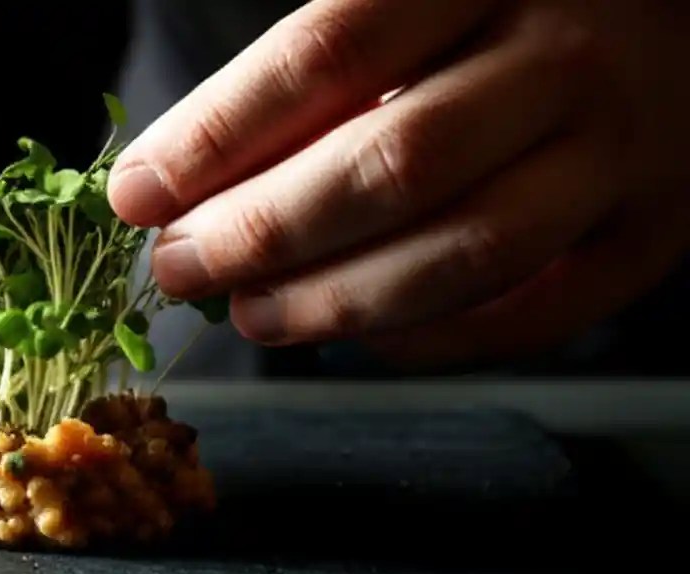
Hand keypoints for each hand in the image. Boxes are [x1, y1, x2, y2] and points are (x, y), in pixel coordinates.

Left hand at [109, 0, 689, 368]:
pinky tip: (354, 333)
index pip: (326, 54)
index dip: (216, 136)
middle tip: (180, 266)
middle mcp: (569, 57)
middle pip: (389, 167)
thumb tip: (181, 177)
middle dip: (261, 234)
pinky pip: (526, 315)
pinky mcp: (650, 236)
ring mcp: (625, 153)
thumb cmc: (508, 8)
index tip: (138, 191)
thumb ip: (318, 68)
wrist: (678, 26)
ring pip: (460, 255)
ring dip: (331, 303)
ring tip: (250, 314)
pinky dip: (423, 340)